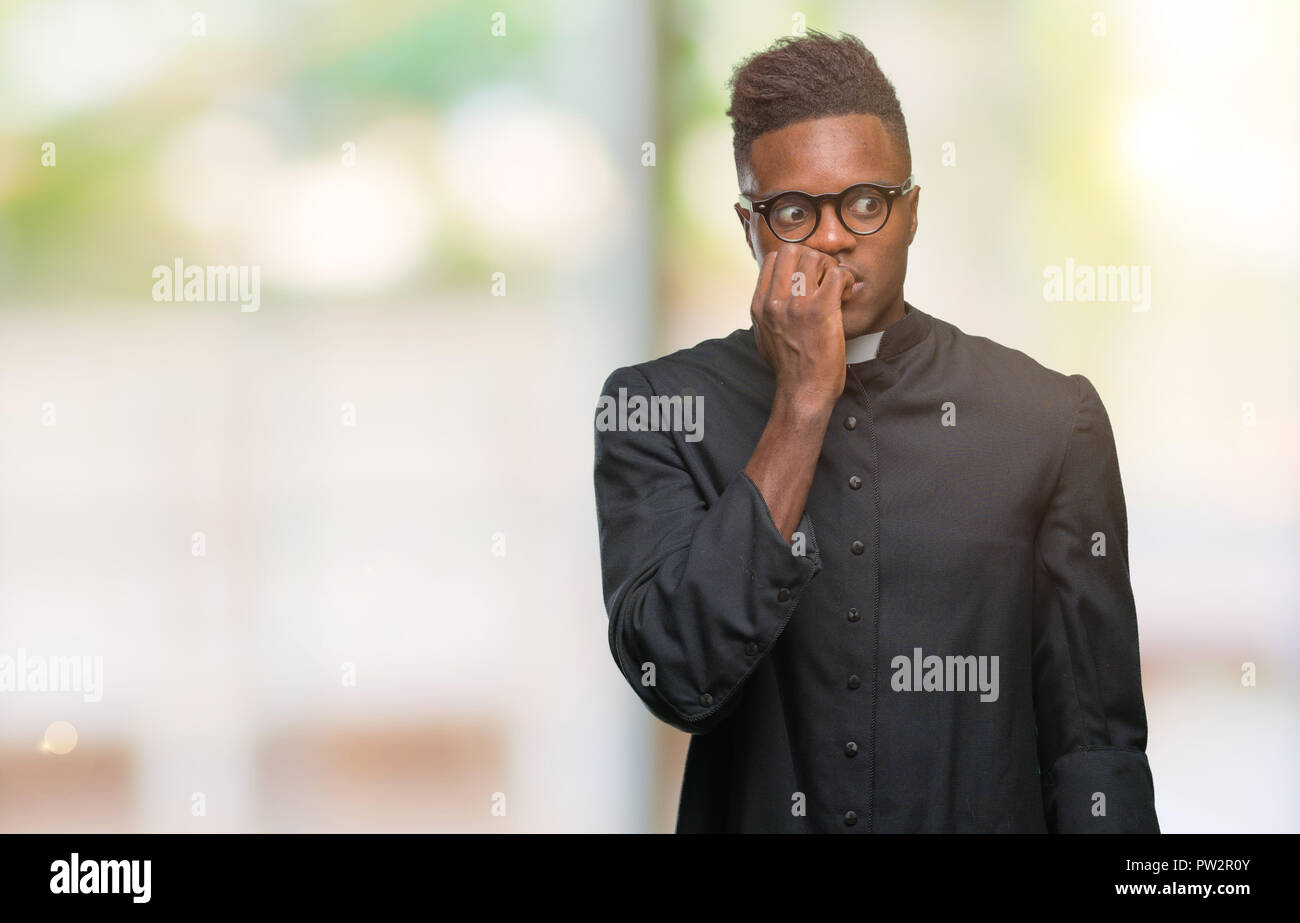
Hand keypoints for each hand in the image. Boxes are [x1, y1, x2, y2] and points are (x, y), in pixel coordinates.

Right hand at [750, 242, 852, 410]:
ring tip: (836, 288)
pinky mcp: (821, 311)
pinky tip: (847, 294)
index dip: (794, 261)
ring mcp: (797, 305)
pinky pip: (837, 274)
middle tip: (823, 278)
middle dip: (812, 258)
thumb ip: (767, 312)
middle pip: (792, 251)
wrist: (803, 391)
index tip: (807, 277)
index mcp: (760, 306)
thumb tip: (772, 294)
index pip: (773, 259)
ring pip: (815, 258)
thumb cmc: (789, 368)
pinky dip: (846, 280)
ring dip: (830, 268)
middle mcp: (775, 302)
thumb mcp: (764, 336)